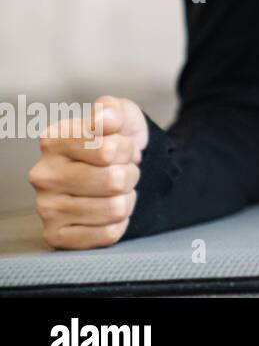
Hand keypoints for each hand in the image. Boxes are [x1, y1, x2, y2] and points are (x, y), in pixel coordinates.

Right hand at [28, 94, 148, 249]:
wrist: (116, 171)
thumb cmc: (115, 142)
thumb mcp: (121, 116)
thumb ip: (113, 110)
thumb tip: (104, 120)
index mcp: (54, 140)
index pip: (109, 150)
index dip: (126, 148)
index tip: (119, 146)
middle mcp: (43, 174)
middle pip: (114, 181)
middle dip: (129, 175)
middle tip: (120, 171)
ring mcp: (46, 208)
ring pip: (114, 208)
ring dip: (126, 198)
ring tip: (114, 190)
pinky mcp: (56, 236)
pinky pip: (107, 234)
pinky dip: (119, 223)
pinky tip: (106, 212)